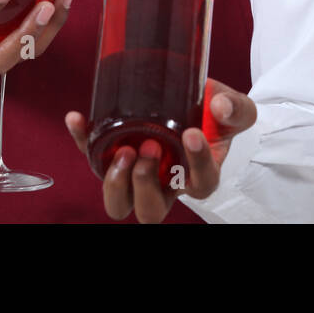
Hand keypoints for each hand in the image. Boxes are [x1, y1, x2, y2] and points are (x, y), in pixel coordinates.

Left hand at [65, 78, 256, 223]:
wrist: (196, 101)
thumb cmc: (215, 115)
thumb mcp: (236, 109)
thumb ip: (235, 108)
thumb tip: (218, 106)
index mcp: (198, 176)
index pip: (201, 184)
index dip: (196, 165)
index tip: (192, 134)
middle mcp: (165, 184)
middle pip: (151, 211)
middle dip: (145, 184)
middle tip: (148, 148)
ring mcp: (136, 175)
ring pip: (119, 203)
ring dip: (116, 183)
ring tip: (122, 150)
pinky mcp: (114, 157)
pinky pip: (92, 156)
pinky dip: (82, 141)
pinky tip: (78, 119)